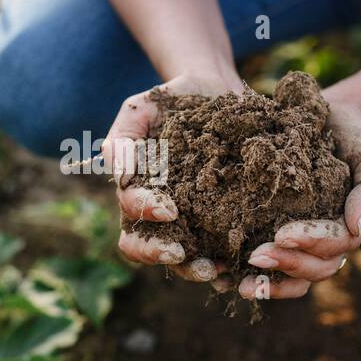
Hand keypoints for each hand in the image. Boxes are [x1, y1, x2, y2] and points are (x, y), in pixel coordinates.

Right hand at [105, 73, 243, 285]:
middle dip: (160, 254)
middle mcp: (161, 214)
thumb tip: (117, 172)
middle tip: (181, 254)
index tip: (168, 209)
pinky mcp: (223, 221)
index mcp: (137, 191)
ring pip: (184, 259)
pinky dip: (231, 265)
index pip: (130, 214)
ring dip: (195, 268)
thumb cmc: (172, 101)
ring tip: (216, 269)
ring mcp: (192, 221)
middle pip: (147, 248)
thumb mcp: (141, 109)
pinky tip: (244, 266)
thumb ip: (123, 138)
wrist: (216, 91)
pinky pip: (222, 251)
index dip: (145, 215)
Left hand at [233, 98, 360, 299]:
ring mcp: (308, 244)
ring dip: (270, 284)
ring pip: (297, 278)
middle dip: (287, 264)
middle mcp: (332, 242)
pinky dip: (255, 279)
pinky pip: (274, 270)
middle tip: (255, 256)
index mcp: (354, 226)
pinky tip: (227, 280)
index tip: (282, 234)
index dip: (311, 242)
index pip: (337, 244)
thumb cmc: (353, 136)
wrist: (328, 120)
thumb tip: (358, 228)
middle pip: (317, 268)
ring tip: (241, 285)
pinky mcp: (282, 238)